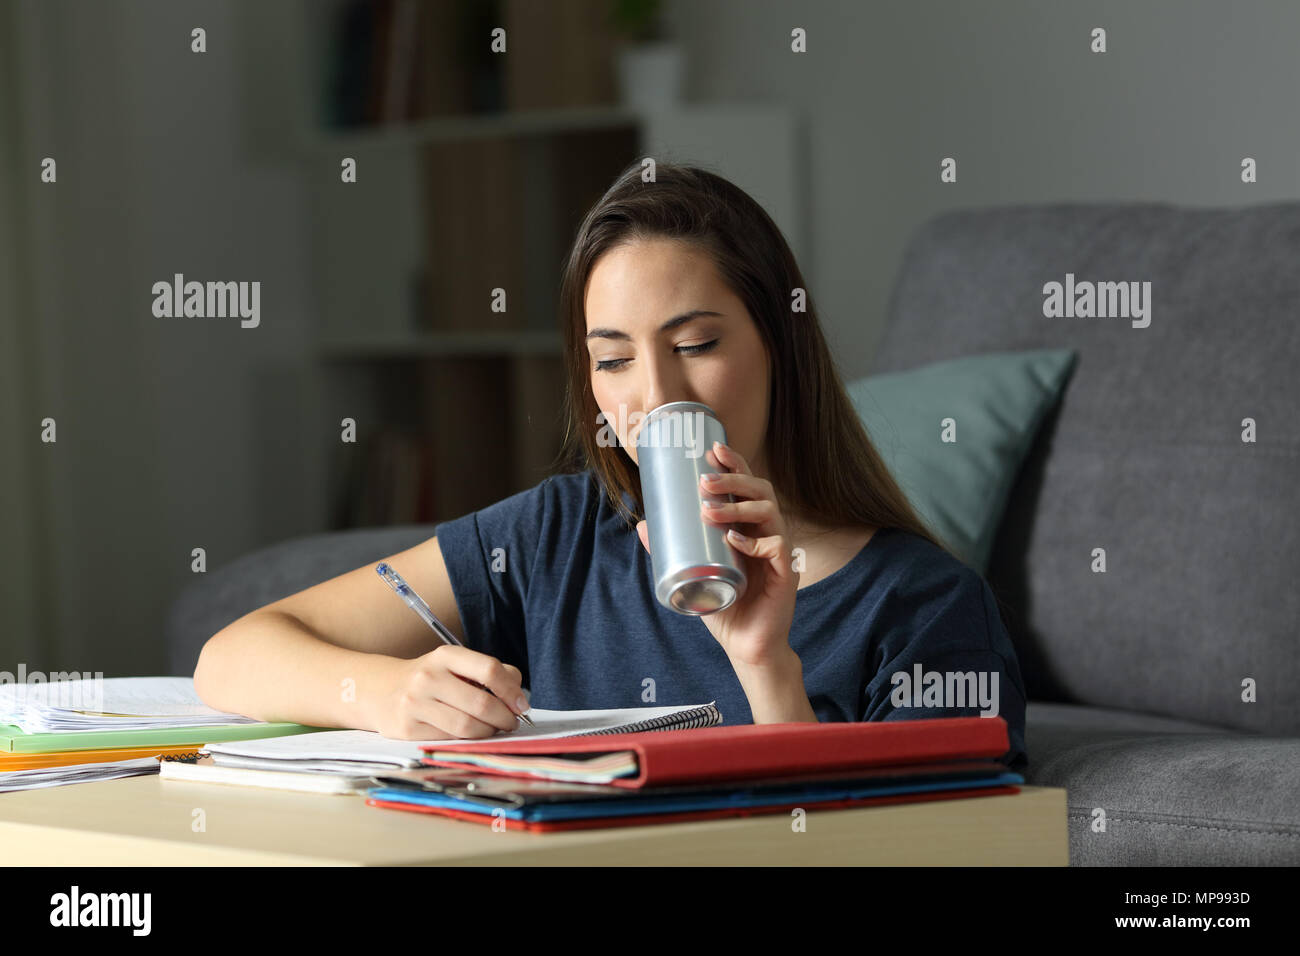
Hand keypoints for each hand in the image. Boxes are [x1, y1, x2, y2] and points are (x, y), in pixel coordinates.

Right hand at [370, 645, 528, 739]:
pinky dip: (466, 741)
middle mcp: (428, 677)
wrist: (380, 690)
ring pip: (467, 727)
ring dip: (488, 732)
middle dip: (504, 718)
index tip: (522, 705)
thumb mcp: (456, 665)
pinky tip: (470, 735)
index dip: (511, 691)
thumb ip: (490, 673)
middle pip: (482, 704)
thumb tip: (518, 696)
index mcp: (445, 656)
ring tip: (492, 729)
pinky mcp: (406, 729)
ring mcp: (415, 704)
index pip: (489, 670)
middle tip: (510, 723)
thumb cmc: (430, 679)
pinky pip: (448, 739)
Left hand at [635, 440, 798, 669]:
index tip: (712, 449)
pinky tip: (735, 540)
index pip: (747, 486)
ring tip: (710, 510)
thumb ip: (672, 550)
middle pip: (761, 491)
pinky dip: (756, 541)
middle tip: (705, 480)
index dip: (735, 464)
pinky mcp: (786, 574)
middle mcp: (767, 533)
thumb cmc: (724, 606)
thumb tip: (642, 525)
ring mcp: (779, 552)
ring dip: (739, 506)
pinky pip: (777, 546)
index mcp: (750, 527)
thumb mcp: (693, 574)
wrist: (746, 646)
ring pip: (769, 512)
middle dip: (733, 479)